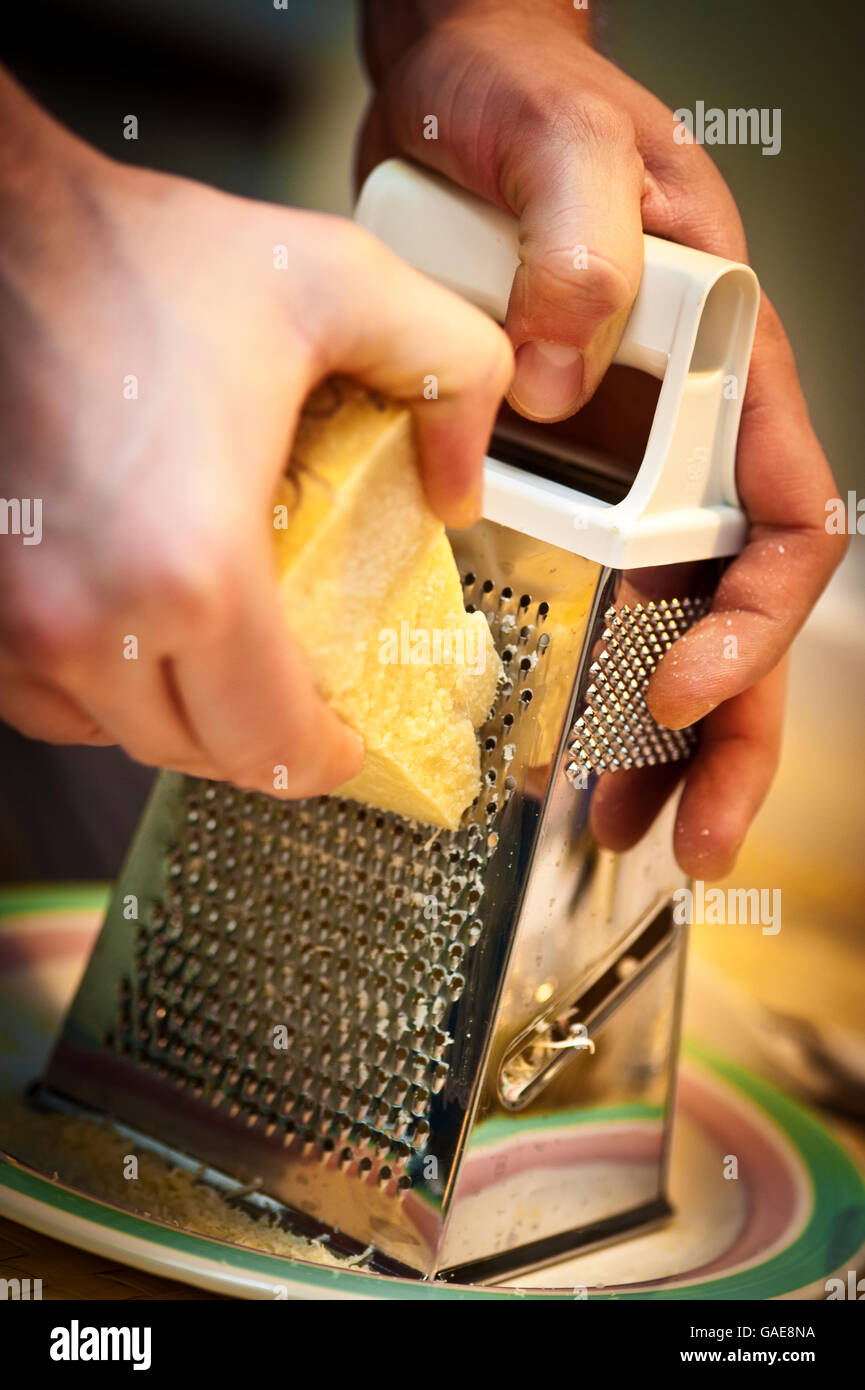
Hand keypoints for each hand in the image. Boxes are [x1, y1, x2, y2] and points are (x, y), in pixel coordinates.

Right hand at [0, 69, 511, 797]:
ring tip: (218, 656)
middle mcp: (85, 619)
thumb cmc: (130, 257)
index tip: (343, 738)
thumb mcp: (335, 287)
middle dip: (260, 736)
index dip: (324, 756)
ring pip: (115, 734)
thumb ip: (449, 373)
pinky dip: (98, 686)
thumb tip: (463, 483)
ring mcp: (12, 621)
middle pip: (197, 753)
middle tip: (295, 692)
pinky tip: (131, 630)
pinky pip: (43, 698)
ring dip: (177, 712)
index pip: (272, 744)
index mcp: (192, 568)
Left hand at [360, 0, 846, 875]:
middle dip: (725, 732)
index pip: (791, 524)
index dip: (755, 623)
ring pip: (665, 626)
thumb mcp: (561, 146)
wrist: (457, 94)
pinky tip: (559, 741)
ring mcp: (625, 462)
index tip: (682, 687)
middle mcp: (687, 434)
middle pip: (736, 610)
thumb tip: (559, 378)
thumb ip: (576, 252)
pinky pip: (587, 597)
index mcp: (728, 371)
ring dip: (652, 736)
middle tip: (688, 837)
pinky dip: (581, 677)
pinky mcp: (555, 473)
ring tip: (621, 823)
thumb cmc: (529, 102)